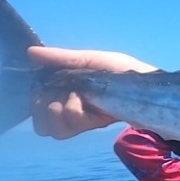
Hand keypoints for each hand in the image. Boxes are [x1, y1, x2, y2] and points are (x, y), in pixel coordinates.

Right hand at [27, 46, 157, 138]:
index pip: (34, 101)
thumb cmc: (124, 73)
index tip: (46, 86)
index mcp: (65, 88)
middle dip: (46, 104)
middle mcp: (68, 105)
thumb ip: (63, 59)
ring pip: (49, 126)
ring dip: (60, 110)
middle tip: (67, 93)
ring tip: (78, 99)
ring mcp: (78, 118)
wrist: (149, 89)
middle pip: (38, 117)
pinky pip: (66, 128)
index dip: (36, 97)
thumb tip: (30, 52)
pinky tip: (86, 105)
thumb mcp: (92, 61)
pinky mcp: (90, 127)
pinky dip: (72, 114)